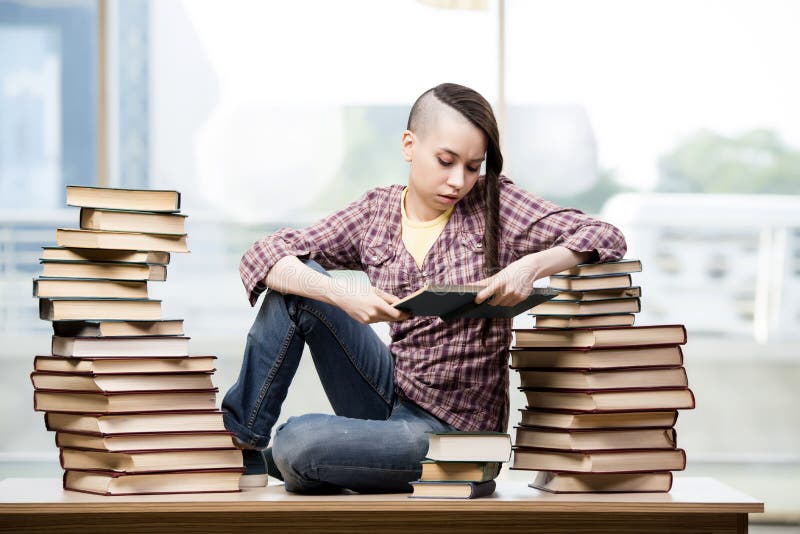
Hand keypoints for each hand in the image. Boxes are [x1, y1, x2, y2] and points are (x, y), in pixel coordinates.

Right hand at [333, 285, 410, 323]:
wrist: (340, 295)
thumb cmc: (358, 289)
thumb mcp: (375, 290)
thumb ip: (388, 297)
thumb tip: (399, 302)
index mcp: (377, 305)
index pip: (396, 314)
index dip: (404, 314)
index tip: (410, 312)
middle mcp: (373, 314)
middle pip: (391, 318)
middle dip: (400, 316)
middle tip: (408, 313)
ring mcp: (368, 320)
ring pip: (384, 319)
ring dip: (390, 316)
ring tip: (398, 312)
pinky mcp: (363, 322)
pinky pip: (376, 320)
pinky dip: (380, 316)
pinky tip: (383, 312)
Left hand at [473, 247, 593, 306]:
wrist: (529, 268)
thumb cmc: (511, 271)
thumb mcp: (497, 275)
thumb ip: (484, 282)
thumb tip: (469, 285)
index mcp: (499, 283)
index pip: (485, 294)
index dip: (479, 299)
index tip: (476, 301)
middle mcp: (507, 290)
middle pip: (494, 302)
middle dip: (491, 300)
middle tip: (492, 296)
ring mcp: (515, 295)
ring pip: (502, 304)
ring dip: (501, 301)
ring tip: (504, 292)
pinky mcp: (521, 298)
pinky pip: (511, 304)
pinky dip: (509, 301)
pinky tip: (511, 294)